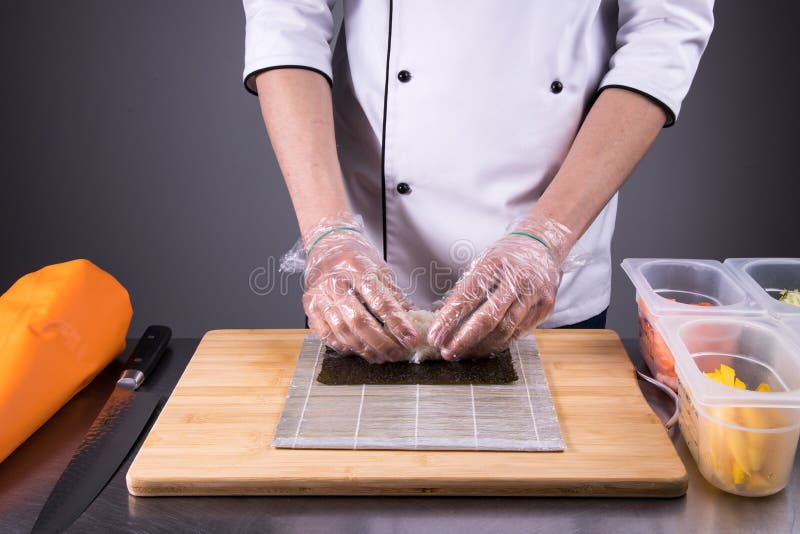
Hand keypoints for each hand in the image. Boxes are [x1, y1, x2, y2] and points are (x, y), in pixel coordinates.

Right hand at [302, 216, 418, 362]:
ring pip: (342, 331)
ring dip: (364, 349)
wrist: (327, 245)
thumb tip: (413, 319)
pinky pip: (326, 334)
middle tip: (396, 354)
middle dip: (381, 342)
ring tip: (381, 357)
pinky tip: (358, 350)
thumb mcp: (380, 270)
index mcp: (358, 269)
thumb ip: (394, 296)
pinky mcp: (310, 307)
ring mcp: (320, 296)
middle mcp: (336, 282)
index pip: (381, 302)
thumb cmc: (356, 258)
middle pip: (359, 321)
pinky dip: (344, 346)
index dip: (398, 324)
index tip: (411, 339)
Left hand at [427, 216, 571, 359]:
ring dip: (481, 346)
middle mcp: (517, 278)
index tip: (434, 336)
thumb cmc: (504, 257)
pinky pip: (519, 332)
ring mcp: (534, 293)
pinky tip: (484, 347)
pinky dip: (499, 343)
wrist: (541, 246)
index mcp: (494, 263)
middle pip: (488, 318)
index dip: (448, 319)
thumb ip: (465, 289)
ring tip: (463, 353)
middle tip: (447, 352)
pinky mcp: (546, 306)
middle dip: (464, 339)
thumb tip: (442, 317)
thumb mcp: (482, 263)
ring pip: (505, 330)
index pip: (467, 297)